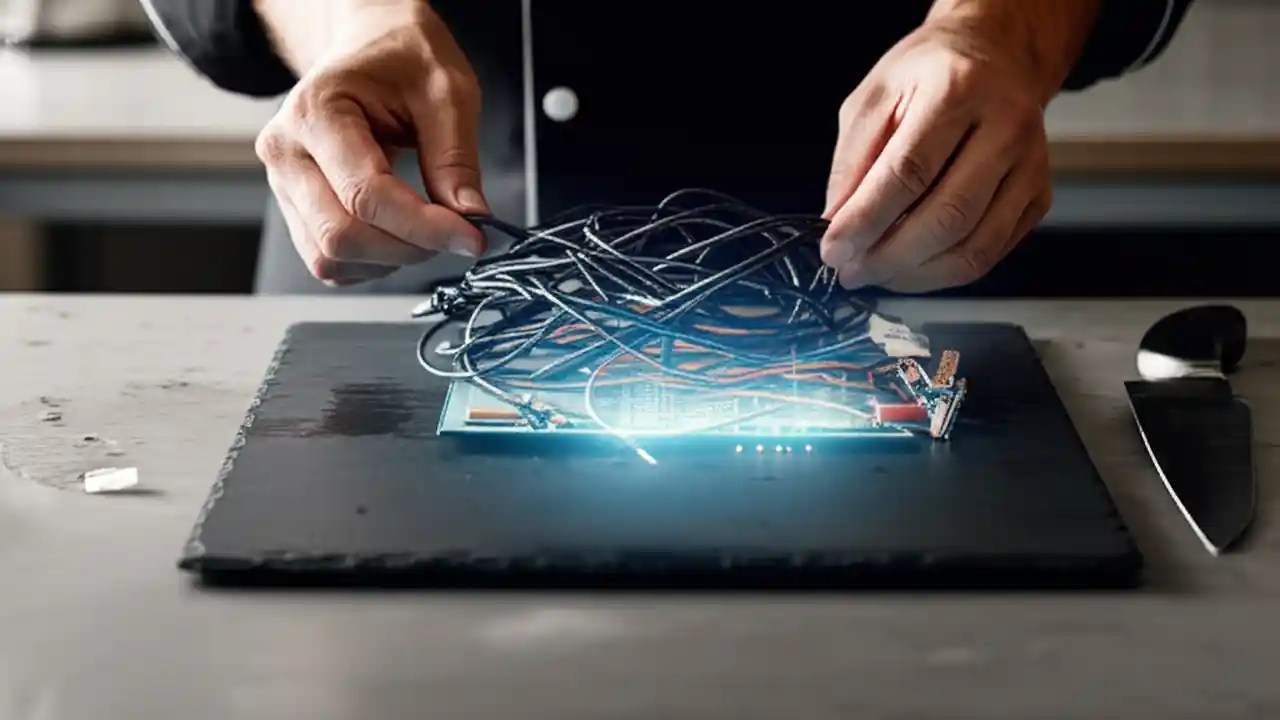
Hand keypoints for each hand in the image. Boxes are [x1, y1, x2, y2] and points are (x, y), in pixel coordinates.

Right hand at [253, 0, 487, 285]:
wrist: (370, 47)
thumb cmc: (403, 59)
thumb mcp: (447, 92)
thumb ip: (456, 159)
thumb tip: (470, 218)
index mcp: (316, 112)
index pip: (367, 195)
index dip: (425, 228)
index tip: (473, 237)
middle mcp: (286, 151)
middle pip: (341, 235)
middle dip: (410, 247)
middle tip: (457, 233)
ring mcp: (284, 183)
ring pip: (330, 258)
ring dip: (391, 259)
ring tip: (428, 228)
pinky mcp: (295, 208)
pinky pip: (328, 261)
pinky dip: (372, 262)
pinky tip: (400, 233)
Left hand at [820, 0, 1097, 291]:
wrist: (998, 55)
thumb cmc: (931, 73)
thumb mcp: (874, 95)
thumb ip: (852, 159)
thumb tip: (837, 222)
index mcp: (957, 91)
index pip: (909, 172)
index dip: (867, 220)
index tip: (834, 249)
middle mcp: (1005, 127)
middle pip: (947, 217)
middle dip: (889, 257)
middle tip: (851, 271)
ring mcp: (1030, 165)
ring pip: (973, 247)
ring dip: (915, 275)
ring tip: (876, 273)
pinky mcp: (1038, 196)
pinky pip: (990, 253)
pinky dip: (943, 272)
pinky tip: (911, 267)